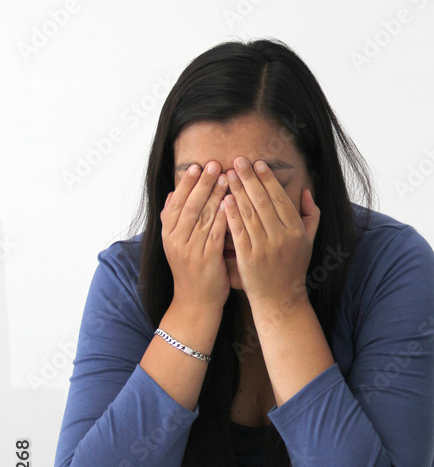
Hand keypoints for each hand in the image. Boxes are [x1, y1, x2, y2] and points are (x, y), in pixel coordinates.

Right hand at [160, 162, 230, 310]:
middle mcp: (176, 241)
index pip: (176, 203)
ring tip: (225, 178)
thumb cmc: (191, 269)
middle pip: (190, 206)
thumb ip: (173, 219)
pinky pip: (216, 234)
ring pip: (203, 217)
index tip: (196, 166)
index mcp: (168, 234)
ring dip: (215, 196)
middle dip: (202, 184)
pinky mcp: (206, 260)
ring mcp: (190, 251)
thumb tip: (172, 193)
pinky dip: (224, 217)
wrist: (195, 302)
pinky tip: (232, 203)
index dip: (186, 184)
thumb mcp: (176, 244)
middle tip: (213, 165)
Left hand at [222, 157, 319, 305]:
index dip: (268, 179)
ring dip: (237, 191)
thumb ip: (311, 214)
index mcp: (296, 230)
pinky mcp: (248, 258)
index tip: (258, 163)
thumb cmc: (293, 267)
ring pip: (249, 213)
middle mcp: (282, 237)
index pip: (280, 198)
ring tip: (228, 174)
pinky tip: (224, 199)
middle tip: (238, 160)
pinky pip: (239, 231)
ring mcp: (264, 248)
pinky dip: (231, 214)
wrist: (280, 299)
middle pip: (263, 201)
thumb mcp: (309, 241)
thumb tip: (306, 191)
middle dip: (249, 178)